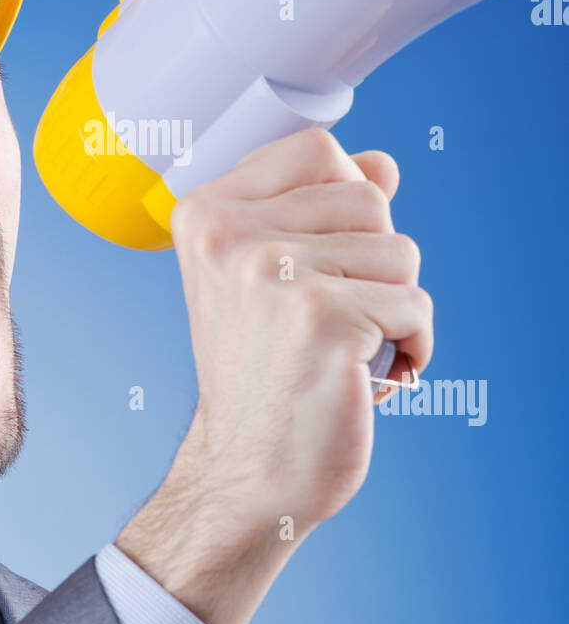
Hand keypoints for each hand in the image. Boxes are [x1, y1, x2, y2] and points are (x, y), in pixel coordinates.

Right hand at [116, 127, 432, 623]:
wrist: (246, 473)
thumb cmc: (264, 374)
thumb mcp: (270, 276)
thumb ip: (319, 211)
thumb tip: (382, 164)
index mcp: (206, 213)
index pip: (318, 150)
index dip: (346, 199)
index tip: (320, 259)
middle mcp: (229, 234)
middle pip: (369, 198)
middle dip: (375, 262)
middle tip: (330, 318)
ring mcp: (273, 273)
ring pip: (401, 251)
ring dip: (394, 307)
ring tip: (346, 349)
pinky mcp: (323, 318)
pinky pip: (416, 306)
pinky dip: (412, 348)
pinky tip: (366, 377)